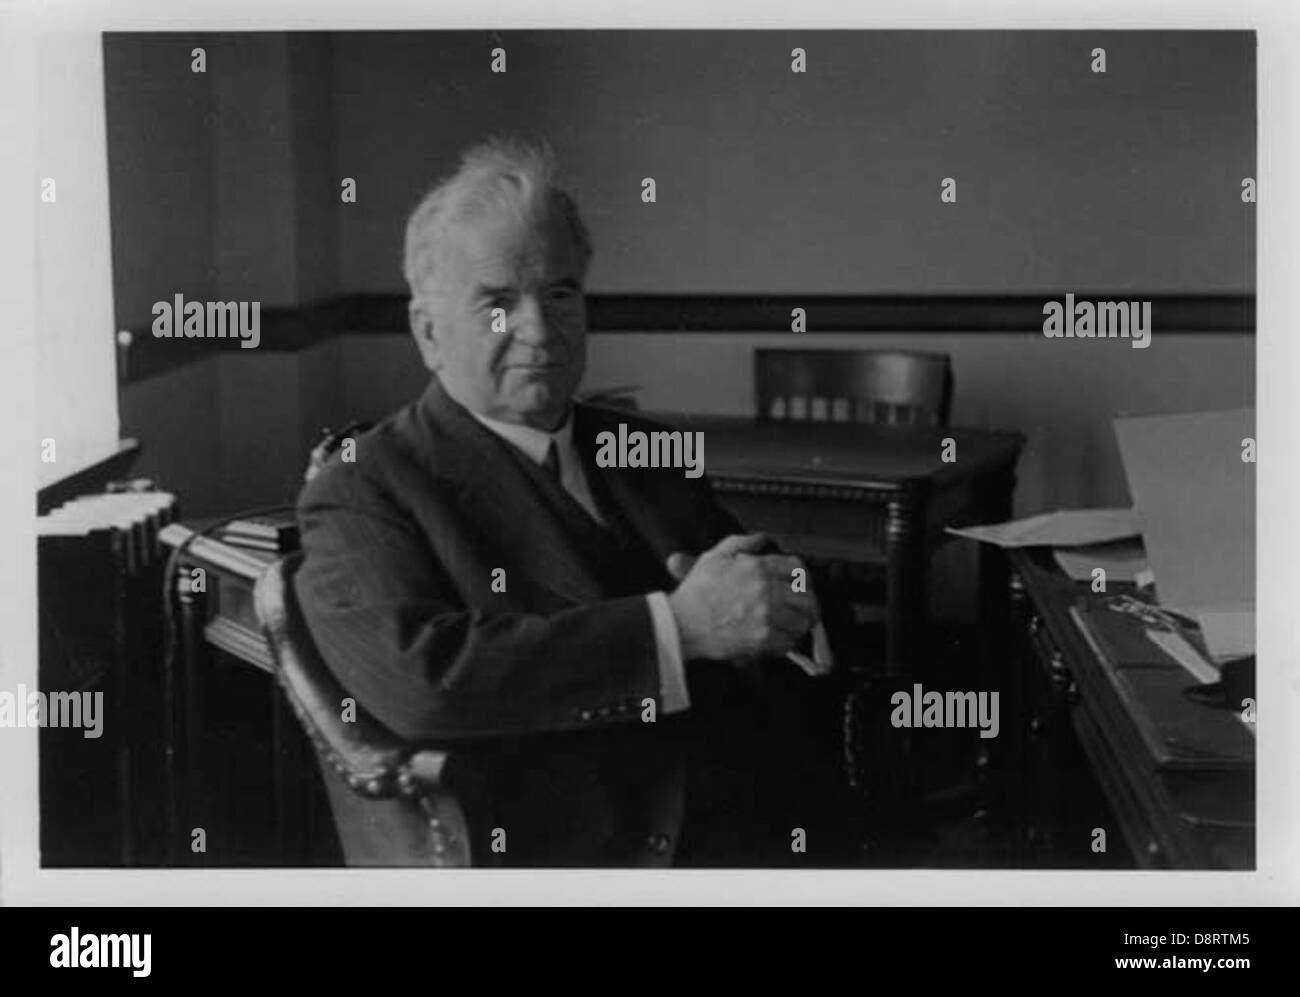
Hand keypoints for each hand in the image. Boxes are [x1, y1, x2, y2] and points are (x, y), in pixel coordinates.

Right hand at [665, 533, 819, 661]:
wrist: (681, 623)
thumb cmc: (695, 594)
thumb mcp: (714, 557)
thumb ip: (742, 543)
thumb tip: (761, 538)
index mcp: (757, 567)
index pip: (797, 568)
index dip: (805, 577)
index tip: (804, 586)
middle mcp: (766, 589)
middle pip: (806, 596)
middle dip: (809, 604)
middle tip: (806, 610)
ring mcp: (766, 615)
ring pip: (802, 621)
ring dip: (801, 625)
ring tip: (795, 627)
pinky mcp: (762, 638)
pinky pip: (788, 642)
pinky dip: (786, 644)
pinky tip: (778, 642)